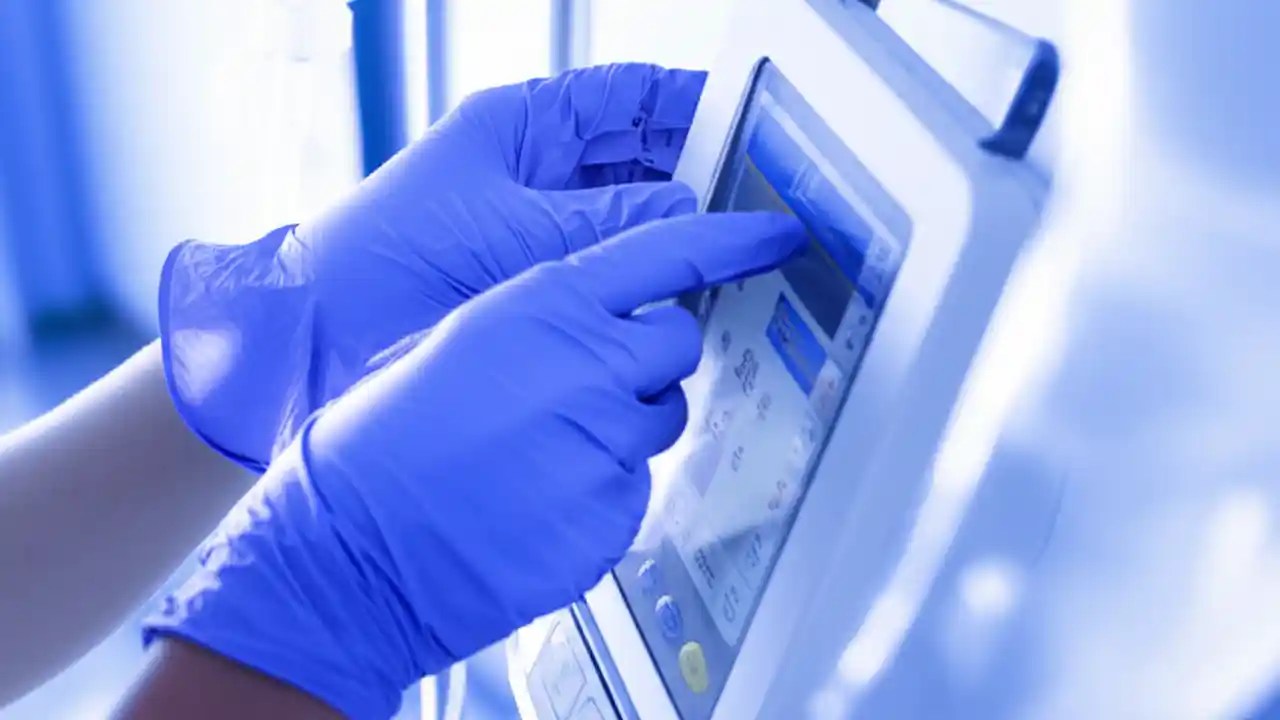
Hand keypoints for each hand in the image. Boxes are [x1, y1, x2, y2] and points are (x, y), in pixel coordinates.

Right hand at [144, 212, 806, 719]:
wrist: (351, 548)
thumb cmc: (383, 439)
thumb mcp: (460, 340)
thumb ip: (547, 322)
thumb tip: (604, 323)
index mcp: (546, 306)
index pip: (671, 253)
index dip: (734, 241)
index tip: (778, 236)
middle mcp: (591, 368)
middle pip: (679, 342)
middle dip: (648, 358)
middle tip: (587, 383)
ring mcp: (608, 446)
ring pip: (661, 418)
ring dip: (625, 425)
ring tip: (543, 450)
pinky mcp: (612, 517)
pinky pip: (636, 487)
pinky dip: (602, 489)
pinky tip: (539, 498)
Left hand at [160, 64, 705, 470]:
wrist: (318, 337)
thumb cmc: (385, 257)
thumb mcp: (511, 228)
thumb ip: (606, 220)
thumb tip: (687, 211)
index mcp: (520, 127)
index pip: (621, 97)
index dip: (684, 98)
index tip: (743, 112)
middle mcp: (533, 172)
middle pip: (636, 153)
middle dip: (696, 165)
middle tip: (757, 187)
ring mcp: (535, 228)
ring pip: (628, 213)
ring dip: (677, 225)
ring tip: (736, 237)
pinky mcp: (534, 283)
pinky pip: (607, 266)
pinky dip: (645, 275)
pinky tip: (686, 290)